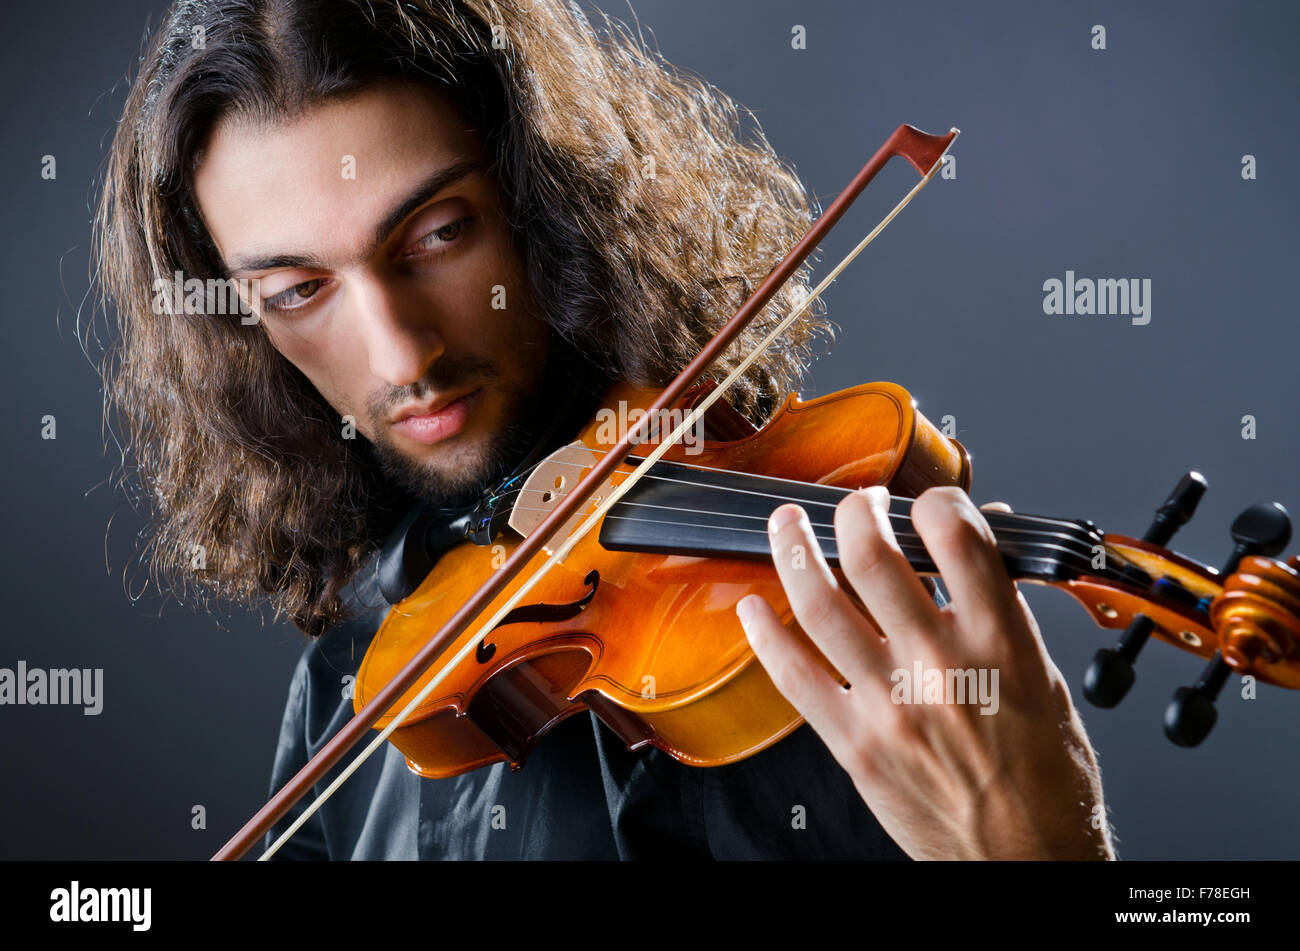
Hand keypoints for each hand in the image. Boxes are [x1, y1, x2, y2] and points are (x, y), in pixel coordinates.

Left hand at [736, 485, 1114, 859]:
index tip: (926, 502)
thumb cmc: (1046, 781)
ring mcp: (891, 705)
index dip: (936, 500)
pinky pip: (795, 677)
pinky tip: (755, 609)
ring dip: (794, 551)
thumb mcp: (1046, 682)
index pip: (958, 536)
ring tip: (786, 525)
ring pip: (822, 605)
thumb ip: (1004, 614)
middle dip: (855, 511)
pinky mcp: (855, 744)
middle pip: (874, 556)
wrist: (1028, 861)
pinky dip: (766, 635)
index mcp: (1001, 643)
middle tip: (854, 503)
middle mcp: (941, 666)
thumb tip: (979, 550)